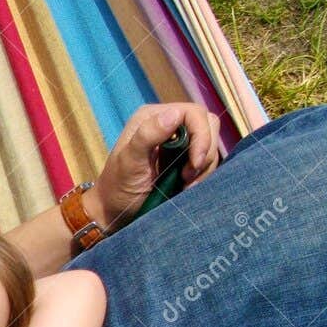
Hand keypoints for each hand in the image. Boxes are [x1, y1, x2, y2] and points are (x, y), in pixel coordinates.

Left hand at [89, 103, 224, 228]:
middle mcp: (166, 123)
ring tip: (185, 184)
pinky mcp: (184, 158)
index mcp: (151, 117)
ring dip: (204, 167)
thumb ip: (147, 135)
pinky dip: (202, 174)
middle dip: (204, 153)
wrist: (115, 212)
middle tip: (187, 177)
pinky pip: (207, 159)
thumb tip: (173, 114)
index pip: (193, 114)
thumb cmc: (117, 187)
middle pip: (207, 125)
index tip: (195, 163)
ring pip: (211, 143)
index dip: (201, 136)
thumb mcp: (129, 162)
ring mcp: (177, 141)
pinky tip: (186, 186)